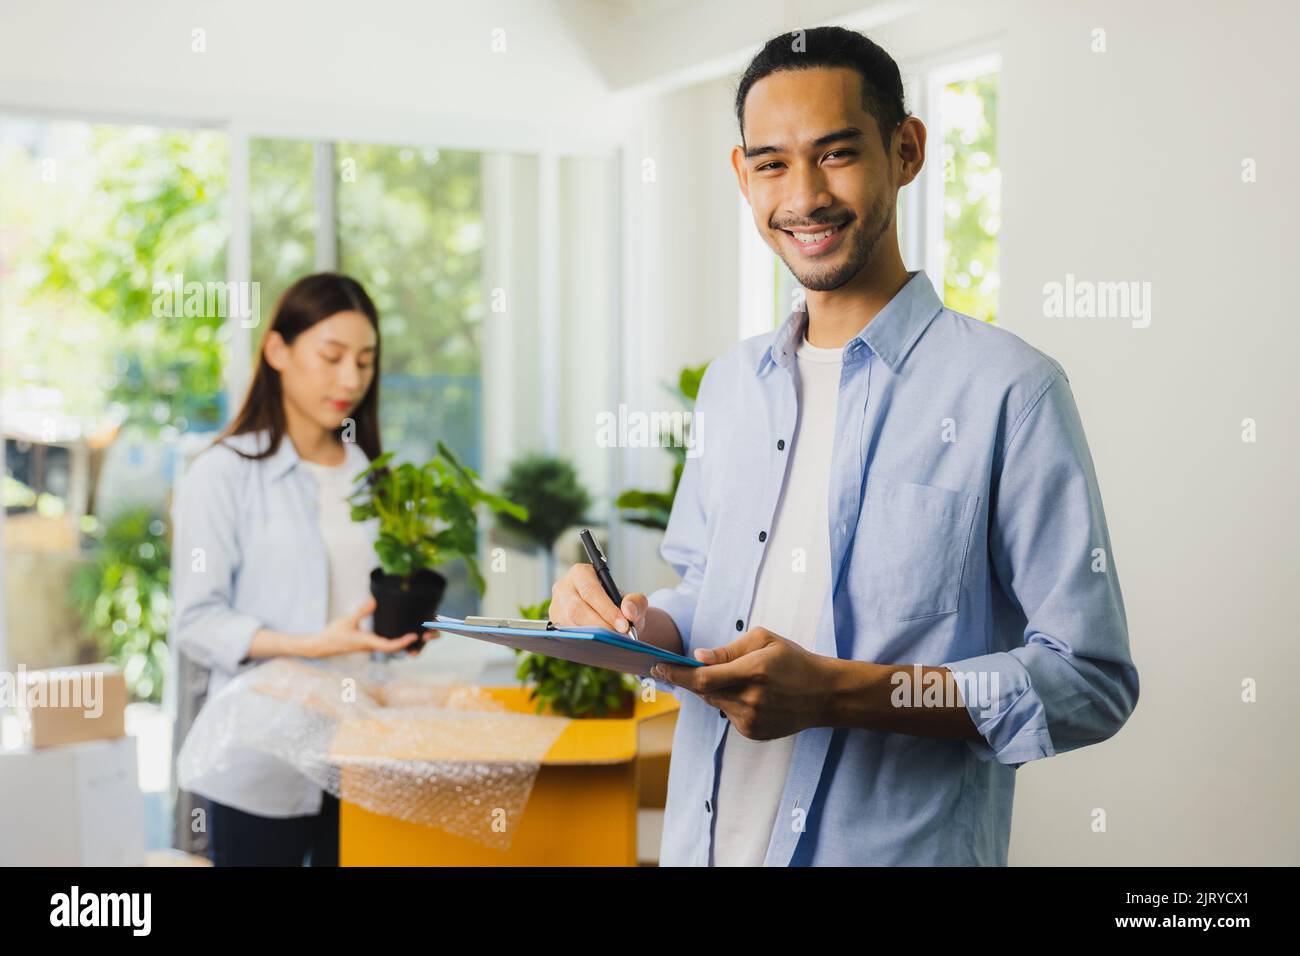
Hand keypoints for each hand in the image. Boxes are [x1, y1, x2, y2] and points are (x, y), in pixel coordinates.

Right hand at [303, 597, 418, 657]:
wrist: (322, 646)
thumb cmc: (333, 635)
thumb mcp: (348, 621)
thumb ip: (361, 611)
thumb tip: (374, 600)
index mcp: (368, 643)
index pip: (389, 646)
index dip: (402, 642)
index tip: (414, 636)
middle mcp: (373, 647)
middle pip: (397, 648)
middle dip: (412, 643)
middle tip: (428, 634)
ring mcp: (372, 646)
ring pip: (394, 647)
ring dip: (408, 642)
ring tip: (422, 633)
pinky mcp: (370, 644)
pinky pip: (388, 644)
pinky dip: (399, 640)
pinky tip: (406, 633)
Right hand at [550, 563, 646, 636]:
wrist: (611, 617)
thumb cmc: (620, 605)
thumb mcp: (633, 600)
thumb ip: (636, 602)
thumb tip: (628, 611)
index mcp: (580, 573)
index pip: (590, 591)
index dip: (606, 609)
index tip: (623, 625)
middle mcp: (563, 588)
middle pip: (576, 609)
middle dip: (599, 624)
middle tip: (618, 636)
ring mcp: (556, 607)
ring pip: (570, 624)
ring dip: (592, 635)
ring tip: (613, 641)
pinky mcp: (555, 623)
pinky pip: (568, 635)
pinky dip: (585, 641)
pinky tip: (601, 646)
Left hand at [649, 627, 835, 739]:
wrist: (825, 694)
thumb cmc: (794, 660)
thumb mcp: (764, 640)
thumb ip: (728, 649)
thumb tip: (699, 657)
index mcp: (754, 671)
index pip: (703, 677)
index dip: (677, 674)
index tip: (658, 667)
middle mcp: (751, 699)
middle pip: (705, 692)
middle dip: (692, 680)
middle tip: (681, 667)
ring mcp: (752, 720)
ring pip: (715, 703)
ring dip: (714, 690)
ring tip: (737, 678)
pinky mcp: (753, 733)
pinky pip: (728, 715)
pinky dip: (730, 702)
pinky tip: (751, 695)